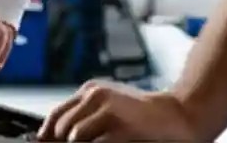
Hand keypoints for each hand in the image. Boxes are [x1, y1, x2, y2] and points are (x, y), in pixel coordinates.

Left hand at [38, 80, 199, 141]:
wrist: (178, 115)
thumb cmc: (143, 116)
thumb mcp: (109, 107)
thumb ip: (85, 117)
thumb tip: (53, 136)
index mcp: (91, 90)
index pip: (57, 115)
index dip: (48, 134)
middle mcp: (97, 96)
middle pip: (63, 127)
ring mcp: (110, 111)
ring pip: (75, 136)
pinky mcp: (122, 128)